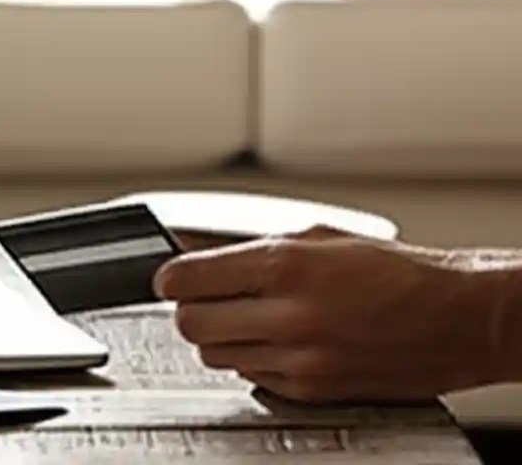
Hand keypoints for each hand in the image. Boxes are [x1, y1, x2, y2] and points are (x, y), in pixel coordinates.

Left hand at [153, 227, 513, 403]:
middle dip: (189, 310)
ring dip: (220, 337)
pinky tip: (277, 342)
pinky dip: (252, 360)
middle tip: (203, 300)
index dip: (168, 278)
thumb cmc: (399, 272)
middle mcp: (288, 314)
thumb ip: (251, 246)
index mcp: (285, 265)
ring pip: (214, 355)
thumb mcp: (319, 237)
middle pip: (190, 323)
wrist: (459, 318)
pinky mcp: (310, 389)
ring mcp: (299, 358)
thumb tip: (197, 251)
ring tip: (248, 320)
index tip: (168, 278)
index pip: (187, 278)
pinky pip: (251, 377)